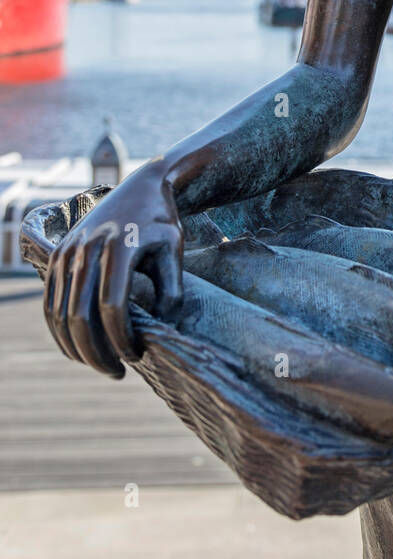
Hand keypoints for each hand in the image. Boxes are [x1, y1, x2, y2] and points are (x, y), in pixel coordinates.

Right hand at [43, 164, 183, 377]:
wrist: (142, 185)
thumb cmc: (163, 222)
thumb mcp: (176, 251)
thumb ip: (172, 291)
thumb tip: (159, 329)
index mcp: (118, 246)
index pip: (112, 307)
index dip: (122, 339)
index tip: (137, 356)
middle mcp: (86, 248)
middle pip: (80, 316)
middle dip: (97, 353)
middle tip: (118, 372)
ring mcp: (67, 251)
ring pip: (59, 314)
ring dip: (76, 349)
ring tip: (103, 365)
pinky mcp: (58, 255)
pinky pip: (51, 302)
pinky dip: (61, 331)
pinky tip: (80, 350)